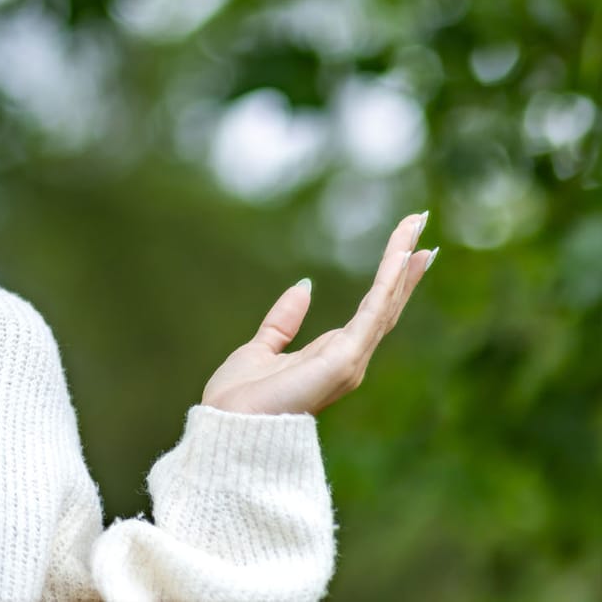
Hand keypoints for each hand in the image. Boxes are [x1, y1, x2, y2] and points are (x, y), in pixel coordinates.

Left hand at [201, 213, 434, 415]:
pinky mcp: (344, 358)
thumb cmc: (241, 400)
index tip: (406, 250)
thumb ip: (283, 320)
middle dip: (403, 263)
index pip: (372, 310)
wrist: (229, 427)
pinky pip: (372, 311)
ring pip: (384, 300)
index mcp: (331, 355)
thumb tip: (305, 286)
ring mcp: (351, 359)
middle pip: (386, 301)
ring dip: (400, 262)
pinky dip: (388, 281)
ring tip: (414, 226)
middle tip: (420, 224)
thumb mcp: (260, 349)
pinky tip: (400, 255)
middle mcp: (350, 358)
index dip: (389, 279)